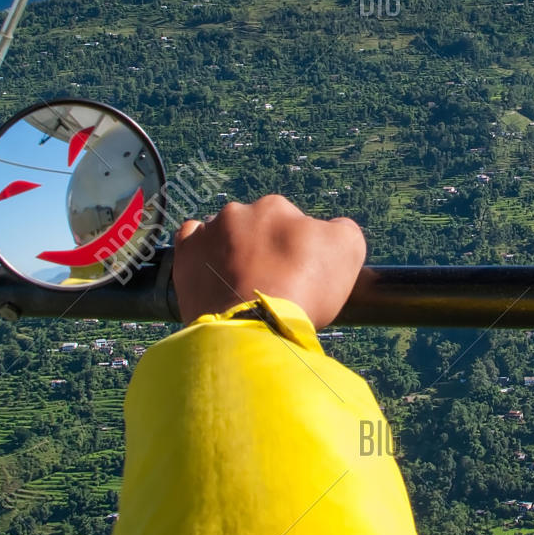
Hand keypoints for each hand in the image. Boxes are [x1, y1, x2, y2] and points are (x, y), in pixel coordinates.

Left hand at [172, 195, 365, 327]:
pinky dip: (202, 254)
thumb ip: (342, 229)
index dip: (300, 251)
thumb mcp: (349, 250)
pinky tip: (213, 273)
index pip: (292, 224)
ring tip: (243, 287)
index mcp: (276, 207)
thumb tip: (334, 228)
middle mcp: (238, 212)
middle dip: (265, 251)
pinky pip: (191, 244)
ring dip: (234, 253)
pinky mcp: (184, 257)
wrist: (253, 327)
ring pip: (224, 236)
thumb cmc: (303, 288)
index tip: (301, 277)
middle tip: (275, 285)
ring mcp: (207, 233)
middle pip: (257, 229)